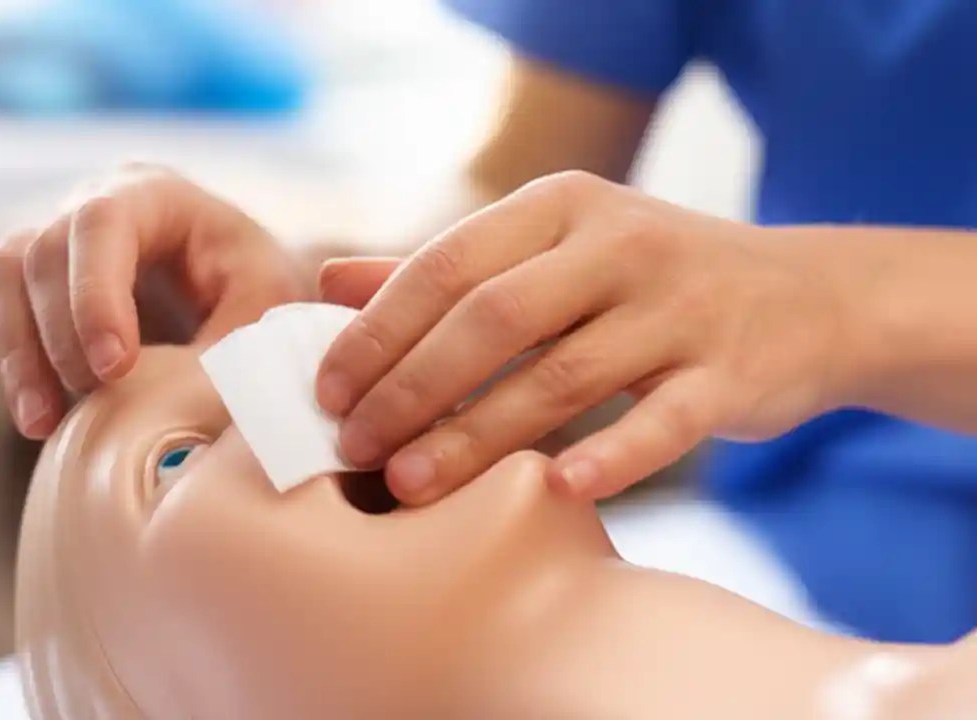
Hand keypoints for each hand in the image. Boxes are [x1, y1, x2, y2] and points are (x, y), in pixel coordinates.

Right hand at [0, 164, 304, 437]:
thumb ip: (232, 336)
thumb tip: (193, 395)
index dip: (96, 293)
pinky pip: (5, 311)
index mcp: (156, 193)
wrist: (242, 290)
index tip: (115, 366)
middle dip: (63, 331)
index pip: (102, 223)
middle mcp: (96, 202)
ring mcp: (60, 236)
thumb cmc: (257, 285)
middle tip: (96, 394)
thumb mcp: (267, 301)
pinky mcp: (40, 282)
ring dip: (22, 352)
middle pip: (46, 249)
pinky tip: (40, 421)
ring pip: (9, 276)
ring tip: (44, 422)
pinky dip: (18, 366)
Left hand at [316, 171, 856, 502]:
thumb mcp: (552, 250)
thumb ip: (445, 268)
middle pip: (495, 317)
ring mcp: (681, 306)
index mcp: (561, 206)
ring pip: (564, 374)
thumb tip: (330, 283)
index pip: (447, 264)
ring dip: (477, 433)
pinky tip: (554, 489)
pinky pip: (664, 418)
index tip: (326, 389)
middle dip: (411, 386)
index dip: (378, 330)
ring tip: (408, 483)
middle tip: (354, 444)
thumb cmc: (648, 281)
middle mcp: (618, 243)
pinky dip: (612, 455)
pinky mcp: (731, 371)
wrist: (810, 297)